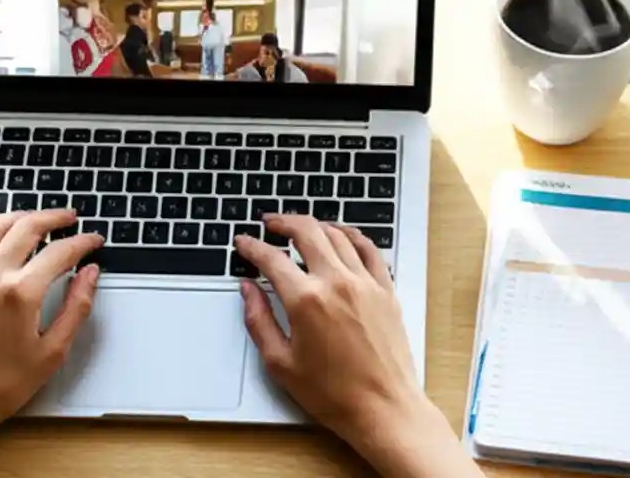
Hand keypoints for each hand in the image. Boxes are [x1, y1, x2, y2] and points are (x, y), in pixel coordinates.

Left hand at [0, 208, 102, 431]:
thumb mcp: (52, 352)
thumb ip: (76, 308)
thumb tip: (90, 274)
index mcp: (21, 294)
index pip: (60, 252)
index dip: (82, 243)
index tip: (93, 242)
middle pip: (27, 228)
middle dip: (53, 218)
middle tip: (69, 218)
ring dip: (20, 215)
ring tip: (37, 217)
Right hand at [234, 216, 482, 477]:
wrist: (383, 408)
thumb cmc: (333, 394)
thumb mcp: (280, 362)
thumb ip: (259, 320)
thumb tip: (248, 290)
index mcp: (306, 301)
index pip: (271, 259)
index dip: (252, 246)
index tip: (244, 242)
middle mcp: (337, 283)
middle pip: (306, 232)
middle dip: (283, 222)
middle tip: (270, 223)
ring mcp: (365, 283)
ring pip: (338, 235)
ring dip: (315, 225)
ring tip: (301, 227)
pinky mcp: (386, 290)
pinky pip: (369, 250)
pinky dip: (352, 236)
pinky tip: (342, 235)